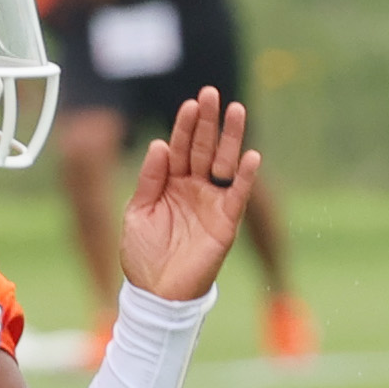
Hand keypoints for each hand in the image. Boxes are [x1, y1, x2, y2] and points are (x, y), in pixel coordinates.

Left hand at [119, 87, 260, 301]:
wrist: (156, 293)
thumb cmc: (143, 255)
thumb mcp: (138, 211)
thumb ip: (150, 179)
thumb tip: (161, 145)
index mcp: (170, 183)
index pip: (181, 147)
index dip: (185, 126)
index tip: (191, 104)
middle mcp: (193, 188)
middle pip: (204, 148)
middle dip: (209, 121)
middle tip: (213, 94)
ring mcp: (211, 203)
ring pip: (223, 163)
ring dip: (231, 138)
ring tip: (236, 110)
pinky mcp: (225, 223)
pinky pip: (237, 195)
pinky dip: (245, 176)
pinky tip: (251, 155)